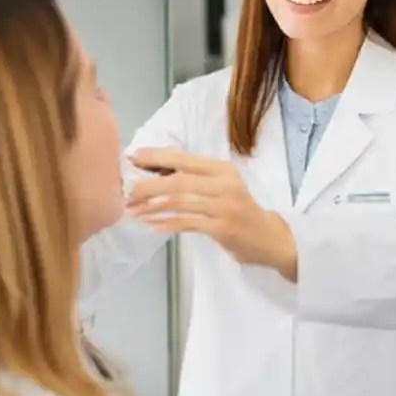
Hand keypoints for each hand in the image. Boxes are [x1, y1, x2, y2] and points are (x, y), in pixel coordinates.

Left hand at [125, 147, 297, 280]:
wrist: (269, 237)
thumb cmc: (238, 210)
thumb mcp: (221, 187)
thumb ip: (194, 179)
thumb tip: (152, 172)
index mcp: (222, 169)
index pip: (184, 159)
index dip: (157, 157)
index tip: (133, 157)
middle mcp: (224, 184)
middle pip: (179, 180)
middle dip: (149, 185)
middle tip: (126, 190)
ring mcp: (224, 206)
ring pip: (181, 202)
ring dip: (152, 206)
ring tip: (132, 210)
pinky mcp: (222, 228)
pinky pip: (187, 223)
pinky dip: (166, 224)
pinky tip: (150, 225)